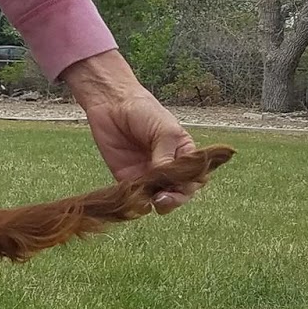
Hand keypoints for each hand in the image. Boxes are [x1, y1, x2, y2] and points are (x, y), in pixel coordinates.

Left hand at [62, 50, 202, 213]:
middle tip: (166, 198)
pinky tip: (137, 201)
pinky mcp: (127, 179)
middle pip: (179, 192)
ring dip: (158, 203)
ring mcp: (148, 175)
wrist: (112, 105)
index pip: (195, 178)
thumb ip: (167, 155)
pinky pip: (135, 196)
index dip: (191, 186)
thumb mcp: (165, 130)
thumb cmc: (144, 111)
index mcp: (185, 155)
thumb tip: (167, 179)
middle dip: (176, 198)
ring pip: (158, 198)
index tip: (184, 186)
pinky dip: (137, 202)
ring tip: (154, 200)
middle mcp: (169, 168)